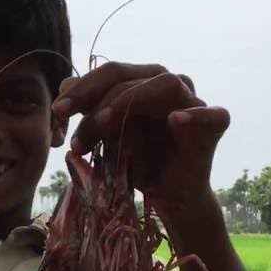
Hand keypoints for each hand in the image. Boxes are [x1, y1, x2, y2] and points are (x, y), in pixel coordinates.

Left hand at [51, 62, 228, 218]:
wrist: (169, 197)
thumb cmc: (138, 163)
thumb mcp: (106, 138)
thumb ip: (90, 112)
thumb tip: (64, 85)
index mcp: (141, 82)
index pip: (109, 74)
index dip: (81, 89)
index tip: (57, 112)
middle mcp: (166, 84)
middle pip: (128, 76)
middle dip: (95, 100)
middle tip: (75, 133)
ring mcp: (192, 101)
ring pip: (163, 85)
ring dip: (129, 102)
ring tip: (104, 123)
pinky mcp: (213, 125)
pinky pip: (210, 115)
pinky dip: (194, 116)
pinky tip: (176, 120)